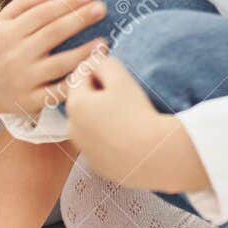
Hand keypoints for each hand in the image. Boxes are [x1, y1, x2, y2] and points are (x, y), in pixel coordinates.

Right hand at [0, 0, 107, 115]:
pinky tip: (91, 72)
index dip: (66, 3)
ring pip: (59, 64)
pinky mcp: (31, 99)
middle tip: (102, 8)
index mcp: (10, 32)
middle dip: (79, 19)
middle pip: (53, 33)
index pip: (42, 13)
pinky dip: (74, 83)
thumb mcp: (1, 23)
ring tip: (103, 42)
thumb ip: (22, 5)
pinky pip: (57, 92)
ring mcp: (25, 78)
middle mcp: (17, 54)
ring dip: (83, 52)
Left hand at [65, 56, 207, 191]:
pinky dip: (110, 138)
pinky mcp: (98, 165)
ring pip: (90, 124)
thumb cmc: (138, 113)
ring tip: (128, 117)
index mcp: (75, 105)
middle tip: (125, 97)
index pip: (79, 76)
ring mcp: (84, 149)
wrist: (155, 155)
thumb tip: (95, 62)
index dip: (98, 71)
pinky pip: (100, 144)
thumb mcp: (121, 77)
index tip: (118, 77)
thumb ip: (103, 62)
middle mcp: (72, 129)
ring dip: (102, 117)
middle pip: (82, 101)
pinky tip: (129, 137)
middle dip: (98, 95)